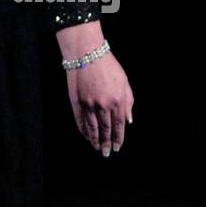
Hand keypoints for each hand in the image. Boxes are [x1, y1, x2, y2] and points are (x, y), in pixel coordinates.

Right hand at [57, 22, 132, 156]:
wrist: (87, 53)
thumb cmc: (108, 65)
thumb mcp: (124, 82)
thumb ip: (129, 102)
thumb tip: (129, 121)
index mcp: (118, 101)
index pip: (119, 126)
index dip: (119, 139)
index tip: (117, 147)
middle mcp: (104, 105)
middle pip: (106, 130)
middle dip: (107, 143)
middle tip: (106, 153)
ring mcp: (89, 104)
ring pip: (92, 128)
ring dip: (95, 140)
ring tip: (96, 148)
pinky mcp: (76, 101)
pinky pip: (80, 120)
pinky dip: (83, 130)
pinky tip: (85, 136)